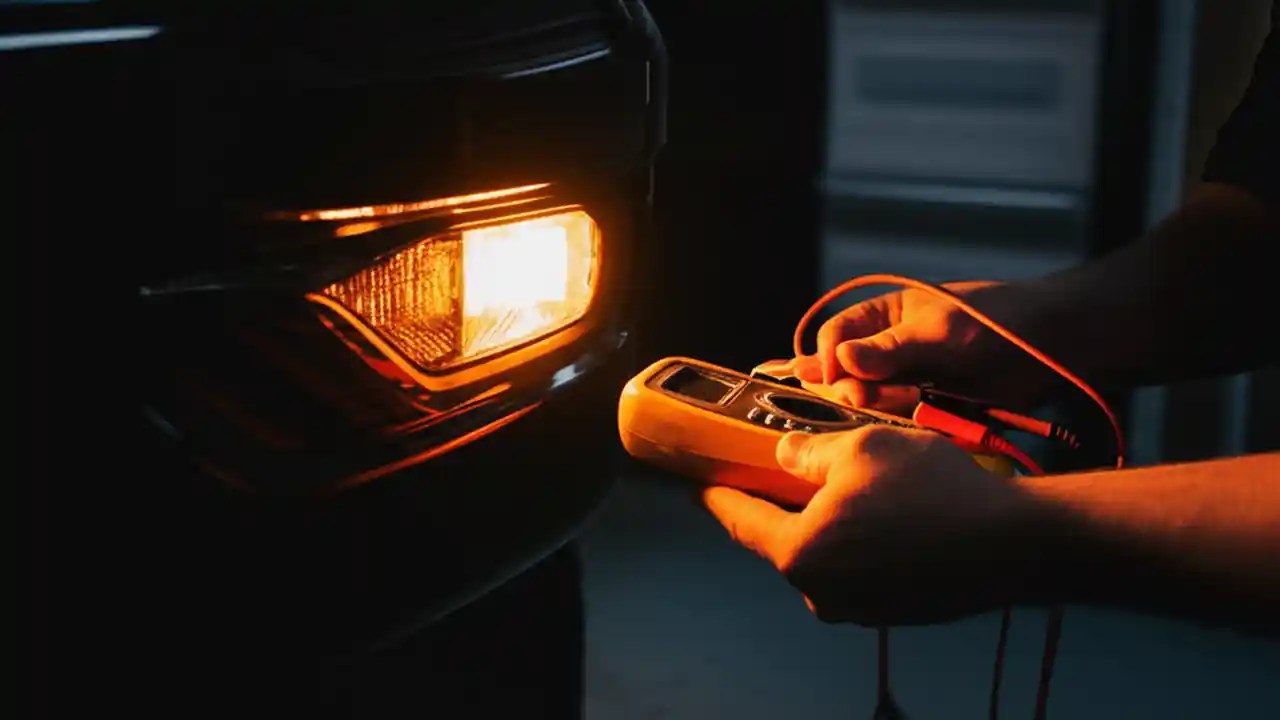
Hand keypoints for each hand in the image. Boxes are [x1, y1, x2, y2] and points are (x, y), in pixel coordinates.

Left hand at [702, 425, 1044, 625]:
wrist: (1015, 543)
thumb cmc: (934, 490)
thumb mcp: (861, 447)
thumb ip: (809, 451)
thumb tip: (785, 454)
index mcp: (801, 553)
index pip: (739, 521)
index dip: (715, 495)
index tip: (695, 483)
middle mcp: (823, 592)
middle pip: (782, 540)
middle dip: (777, 503)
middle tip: (775, 469)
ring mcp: (859, 609)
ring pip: (824, 554)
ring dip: (824, 521)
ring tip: (840, 483)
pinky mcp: (893, 612)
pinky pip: (858, 569)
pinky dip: (856, 540)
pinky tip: (880, 510)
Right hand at [784, 281, 1052, 411]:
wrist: (1051, 350)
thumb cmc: (992, 323)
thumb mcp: (939, 332)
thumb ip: (889, 349)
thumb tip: (839, 359)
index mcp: (883, 317)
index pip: (835, 336)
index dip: (826, 358)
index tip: (828, 378)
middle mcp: (888, 349)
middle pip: (846, 374)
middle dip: (852, 387)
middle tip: (863, 398)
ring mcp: (907, 380)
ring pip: (871, 401)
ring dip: (881, 405)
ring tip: (906, 400)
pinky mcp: (926, 407)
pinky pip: (899, 420)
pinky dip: (902, 423)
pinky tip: (914, 416)